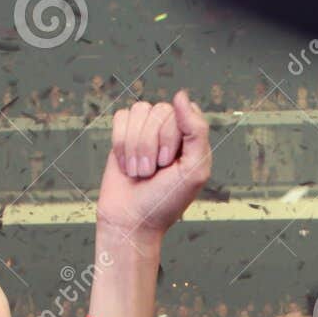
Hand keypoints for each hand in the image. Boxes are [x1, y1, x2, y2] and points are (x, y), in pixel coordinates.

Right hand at [96, 90, 212, 236]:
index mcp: (191, 137)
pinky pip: (121, 117)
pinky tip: (125, 164)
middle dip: (150, 145)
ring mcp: (145, 131)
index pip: (181, 112)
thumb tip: (181, 95)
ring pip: (138, 111)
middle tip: (151, 172)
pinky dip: (120, 144)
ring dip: (134, 146)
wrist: (130, 221)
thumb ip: (197, 131)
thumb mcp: (193, 170)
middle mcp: (169, 130)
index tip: (168, 165)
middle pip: (158, 111)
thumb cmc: (165, 201)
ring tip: (138, 171)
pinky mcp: (123, 136)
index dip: (169, 137)